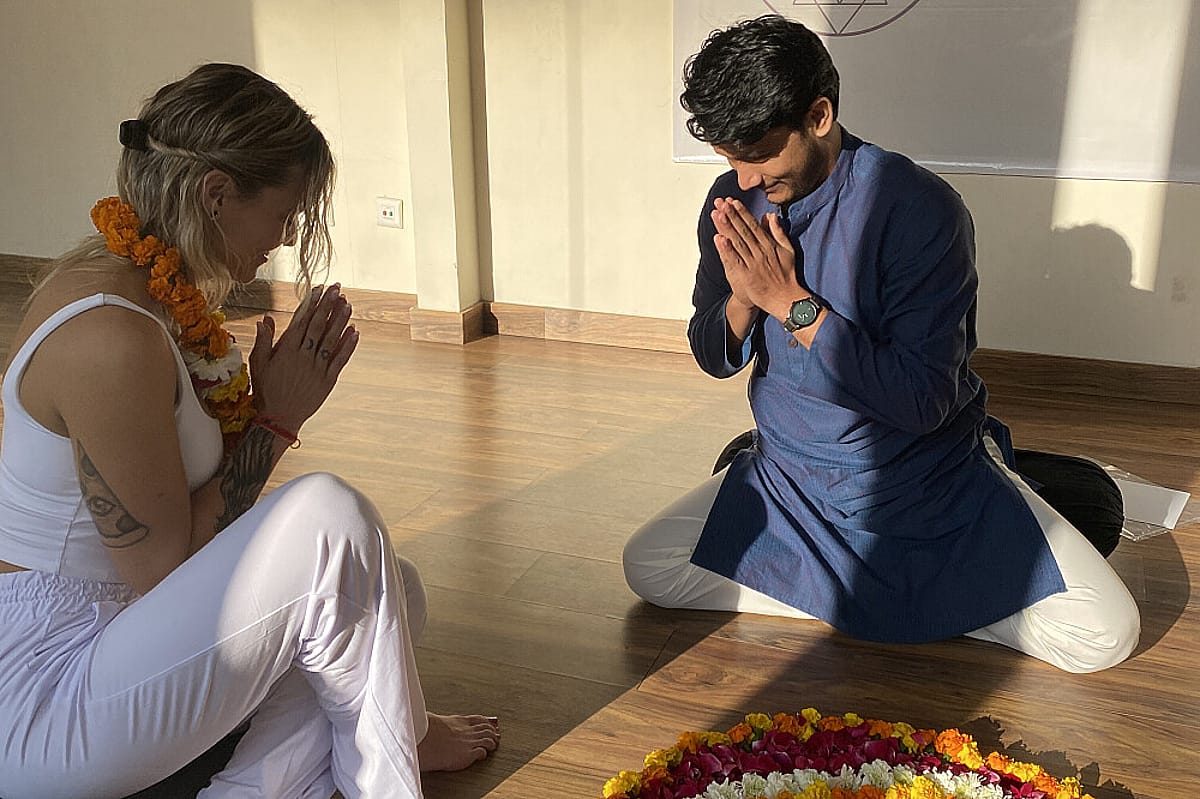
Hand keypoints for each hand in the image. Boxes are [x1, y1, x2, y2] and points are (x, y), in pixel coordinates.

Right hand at [248, 283, 358, 430]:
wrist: (279, 419)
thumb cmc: (266, 390)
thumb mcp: (258, 364)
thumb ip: (264, 341)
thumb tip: (265, 319)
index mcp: (286, 350)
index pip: (301, 321)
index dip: (311, 304)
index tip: (319, 289)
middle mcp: (304, 356)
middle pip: (318, 326)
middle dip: (328, 306)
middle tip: (338, 289)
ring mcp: (317, 368)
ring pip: (331, 340)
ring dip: (340, 321)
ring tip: (348, 304)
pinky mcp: (328, 380)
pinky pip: (340, 360)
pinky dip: (348, 345)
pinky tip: (355, 331)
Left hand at [711, 197, 802, 320]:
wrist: (785, 298)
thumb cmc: (786, 275)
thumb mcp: (787, 250)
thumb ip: (778, 232)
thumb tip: (771, 216)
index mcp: (769, 244)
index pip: (753, 225)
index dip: (742, 213)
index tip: (733, 202)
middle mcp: (760, 251)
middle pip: (743, 230)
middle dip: (732, 215)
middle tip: (721, 203)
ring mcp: (753, 263)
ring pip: (737, 242)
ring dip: (727, 228)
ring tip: (717, 214)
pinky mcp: (746, 275)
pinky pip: (735, 260)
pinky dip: (727, 250)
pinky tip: (719, 239)